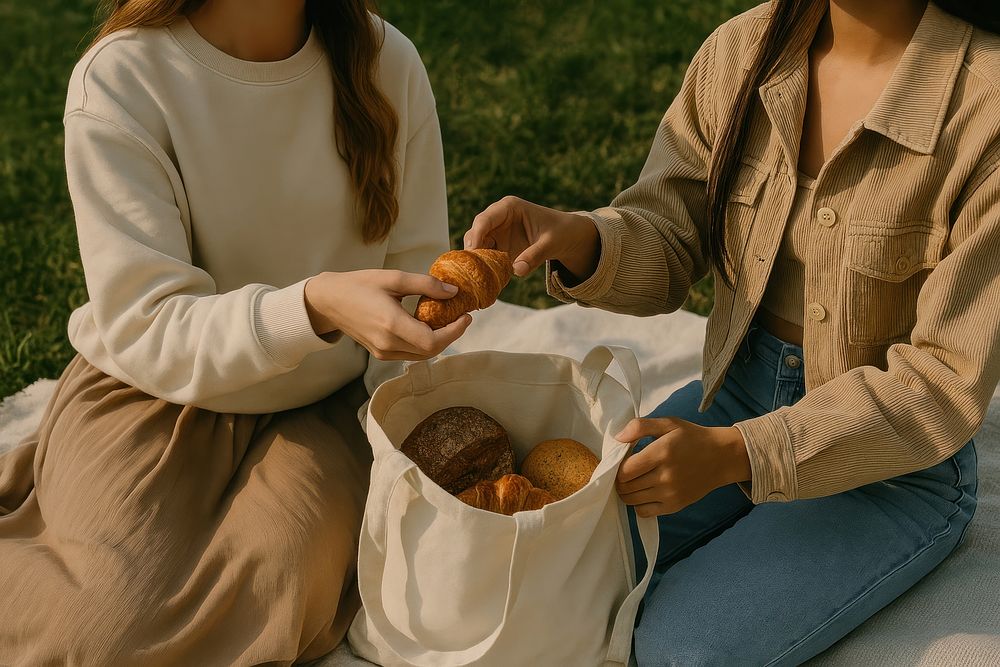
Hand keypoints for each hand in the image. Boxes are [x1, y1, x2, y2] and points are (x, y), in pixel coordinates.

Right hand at [303, 269, 471, 360]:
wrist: (329, 300)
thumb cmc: (359, 284)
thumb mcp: (394, 278)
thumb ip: (426, 285)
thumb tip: (454, 292)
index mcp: (391, 324)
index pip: (432, 341)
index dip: (454, 332)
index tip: (466, 316)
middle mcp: (387, 344)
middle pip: (431, 351)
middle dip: (451, 336)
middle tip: (461, 317)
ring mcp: (382, 352)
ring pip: (421, 355)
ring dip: (438, 341)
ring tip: (447, 320)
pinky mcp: (380, 354)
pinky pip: (410, 354)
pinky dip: (424, 343)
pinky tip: (427, 326)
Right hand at [464, 196, 600, 279]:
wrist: (567, 237)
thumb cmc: (560, 232)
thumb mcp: (550, 243)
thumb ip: (534, 255)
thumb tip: (517, 271)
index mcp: (508, 207)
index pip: (484, 219)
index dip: (476, 235)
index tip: (472, 253)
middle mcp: (497, 218)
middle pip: (475, 233)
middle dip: (471, 251)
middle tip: (471, 270)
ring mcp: (496, 233)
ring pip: (476, 246)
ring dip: (476, 262)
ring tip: (477, 278)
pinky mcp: (498, 247)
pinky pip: (485, 257)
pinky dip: (484, 268)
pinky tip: (486, 281)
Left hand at [615, 417, 750, 516]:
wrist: (722, 457)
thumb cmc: (692, 438)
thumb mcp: (668, 424)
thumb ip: (640, 426)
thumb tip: (618, 439)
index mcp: (662, 453)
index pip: (626, 470)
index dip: (617, 467)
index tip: (621, 461)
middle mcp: (666, 476)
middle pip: (626, 487)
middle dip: (619, 480)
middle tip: (624, 472)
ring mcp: (671, 494)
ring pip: (632, 500)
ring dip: (626, 492)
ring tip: (632, 482)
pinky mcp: (675, 506)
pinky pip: (644, 512)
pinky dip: (638, 505)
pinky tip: (643, 493)